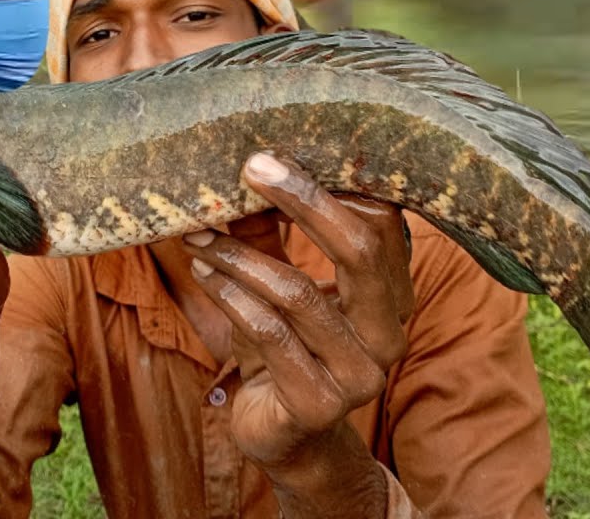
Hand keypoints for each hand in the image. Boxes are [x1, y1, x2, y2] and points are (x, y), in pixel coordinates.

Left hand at [180, 152, 412, 514]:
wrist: (285, 438)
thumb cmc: (283, 350)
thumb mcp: (275, 284)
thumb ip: (268, 232)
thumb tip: (246, 166)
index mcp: (391, 295)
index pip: (383, 223)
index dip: (335, 183)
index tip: (279, 151)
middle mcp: (389, 332)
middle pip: (362, 250)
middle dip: (304, 201)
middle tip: (252, 166)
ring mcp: (360, 374)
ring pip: (299, 293)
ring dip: (241, 256)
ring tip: (198, 235)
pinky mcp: (319, 404)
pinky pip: (271, 335)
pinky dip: (231, 296)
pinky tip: (205, 273)